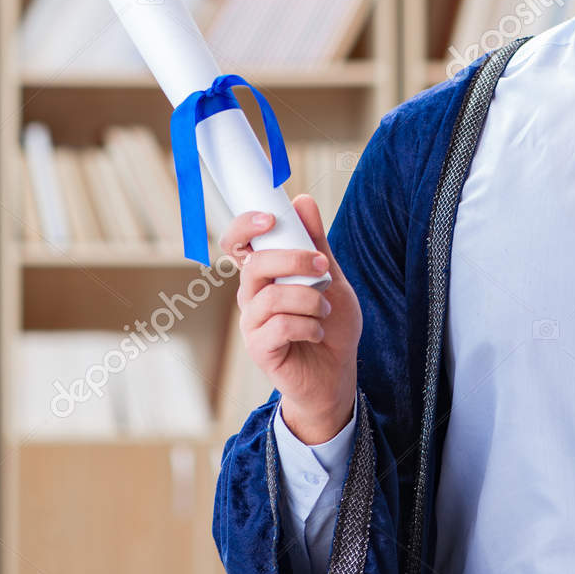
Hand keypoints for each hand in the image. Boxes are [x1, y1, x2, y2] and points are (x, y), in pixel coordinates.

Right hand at [218, 194, 360, 443]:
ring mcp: (252, 323)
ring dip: (308, 300)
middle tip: (322, 268)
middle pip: (254, 265)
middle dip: (293, 260)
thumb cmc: (331, 324)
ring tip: (324, 310)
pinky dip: (308, 326)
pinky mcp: (259, 348)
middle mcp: (251, 295)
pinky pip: (279, 327)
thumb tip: (302, 201)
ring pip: (271, 297)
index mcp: (264, 273)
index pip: (237, 243)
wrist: (338, 372)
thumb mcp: (332, 278)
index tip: (272, 218)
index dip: (245, 226)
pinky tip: (318, 333)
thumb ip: (316, 243)